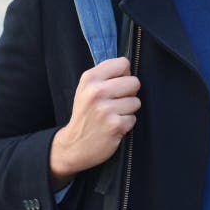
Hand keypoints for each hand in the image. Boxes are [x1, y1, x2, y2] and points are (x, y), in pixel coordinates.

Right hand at [49, 57, 140, 188]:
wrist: (73, 145)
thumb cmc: (84, 114)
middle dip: (129, 93)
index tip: (116, 85)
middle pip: (134, 82)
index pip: (123, 63)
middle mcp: (96, 92)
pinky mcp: (115, 125)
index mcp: (90, 78)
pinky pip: (133, 118)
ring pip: (136, 101)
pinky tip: (113, 126)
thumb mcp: (86, 89)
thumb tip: (128, 69)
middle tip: (115, 102)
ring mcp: (105, 109)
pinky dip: (125, 124)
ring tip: (112, 115)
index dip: (124, 75)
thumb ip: (105, 76)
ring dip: (127, 110)